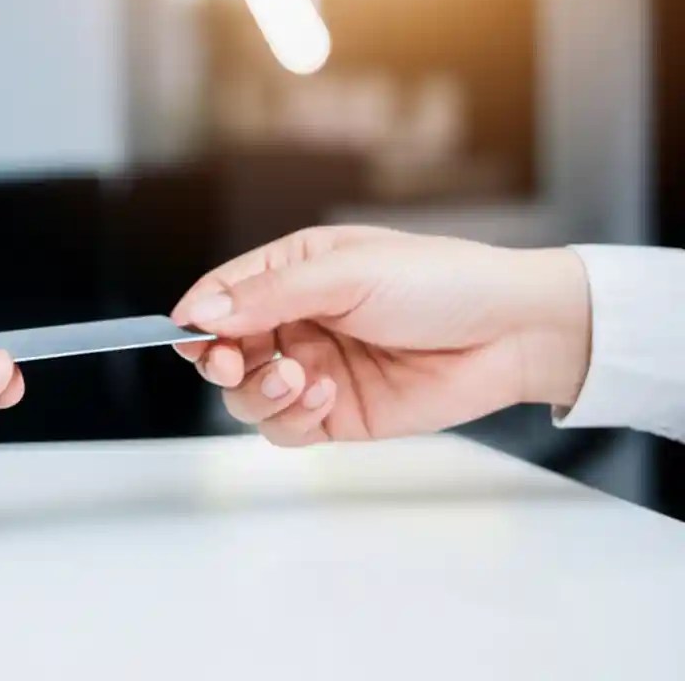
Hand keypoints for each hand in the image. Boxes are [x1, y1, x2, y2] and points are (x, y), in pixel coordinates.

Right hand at [172, 227, 591, 445]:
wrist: (512, 333)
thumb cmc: (442, 282)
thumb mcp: (348, 272)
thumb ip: (269, 294)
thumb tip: (200, 311)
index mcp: (292, 272)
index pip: (221, 295)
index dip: (196, 316)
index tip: (188, 335)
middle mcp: (295, 321)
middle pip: (222, 350)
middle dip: (220, 360)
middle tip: (235, 362)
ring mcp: (312, 369)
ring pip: (245, 394)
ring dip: (259, 391)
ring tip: (297, 379)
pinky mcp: (334, 413)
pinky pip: (283, 428)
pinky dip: (290, 418)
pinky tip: (324, 396)